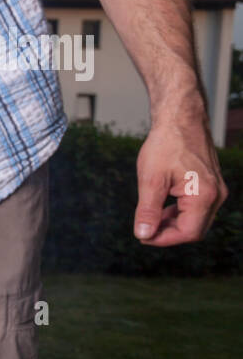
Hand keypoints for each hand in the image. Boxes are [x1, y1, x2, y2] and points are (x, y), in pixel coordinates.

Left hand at [133, 107, 227, 245]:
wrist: (180, 119)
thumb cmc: (165, 145)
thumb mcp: (150, 179)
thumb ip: (147, 210)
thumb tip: (143, 234)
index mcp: (204, 195)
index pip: (188, 232)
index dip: (164, 239)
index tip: (142, 236)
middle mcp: (216, 195)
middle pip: (194, 229)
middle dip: (168, 233)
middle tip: (144, 229)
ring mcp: (216, 190)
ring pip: (196, 220)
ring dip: (173, 224)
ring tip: (150, 218)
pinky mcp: (211, 185)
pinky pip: (197, 208)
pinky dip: (179, 213)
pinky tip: (161, 208)